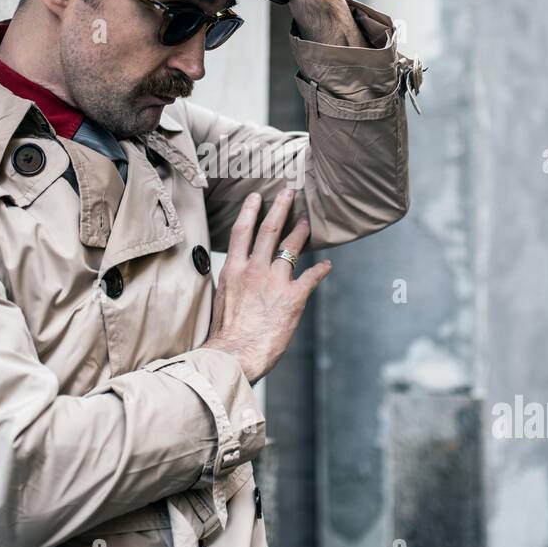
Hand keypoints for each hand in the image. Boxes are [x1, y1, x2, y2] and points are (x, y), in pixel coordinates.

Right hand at [202, 189, 331, 384]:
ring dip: (300, 232)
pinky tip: (327, 265)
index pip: (242, 232)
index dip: (250, 211)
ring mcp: (275, 282)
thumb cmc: (224, 335)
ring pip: (290, 248)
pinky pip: (311, 277)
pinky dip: (321, 270)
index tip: (256, 197)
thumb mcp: (220, 302)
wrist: (234, 353)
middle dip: (280, 208)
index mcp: (233, 271)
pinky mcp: (293, 297)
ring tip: (307, 221)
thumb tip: (234, 283)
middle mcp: (254, 270)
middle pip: (268, 230)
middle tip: (288, 192)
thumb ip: (231, 285)